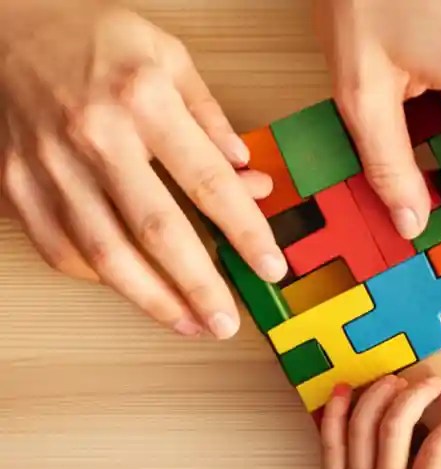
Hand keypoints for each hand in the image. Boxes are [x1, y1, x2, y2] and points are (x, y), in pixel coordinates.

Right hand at [0, 0, 284, 337]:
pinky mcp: (17, 185)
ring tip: (191, 324)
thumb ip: (211, 118)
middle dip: (199, 285)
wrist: (5, 25)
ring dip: (153, 299)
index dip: (245, 232)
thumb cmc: (92, 37)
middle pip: (156, 229)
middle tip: (228, 322)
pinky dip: (102, 279)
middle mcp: (95, 136)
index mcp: (142, 100)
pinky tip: (137, 292)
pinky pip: (62, 249)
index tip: (272, 266)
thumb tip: (249, 173)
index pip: (208, 182)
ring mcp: (49, 165)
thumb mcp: (168, 56)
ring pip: (105, 253)